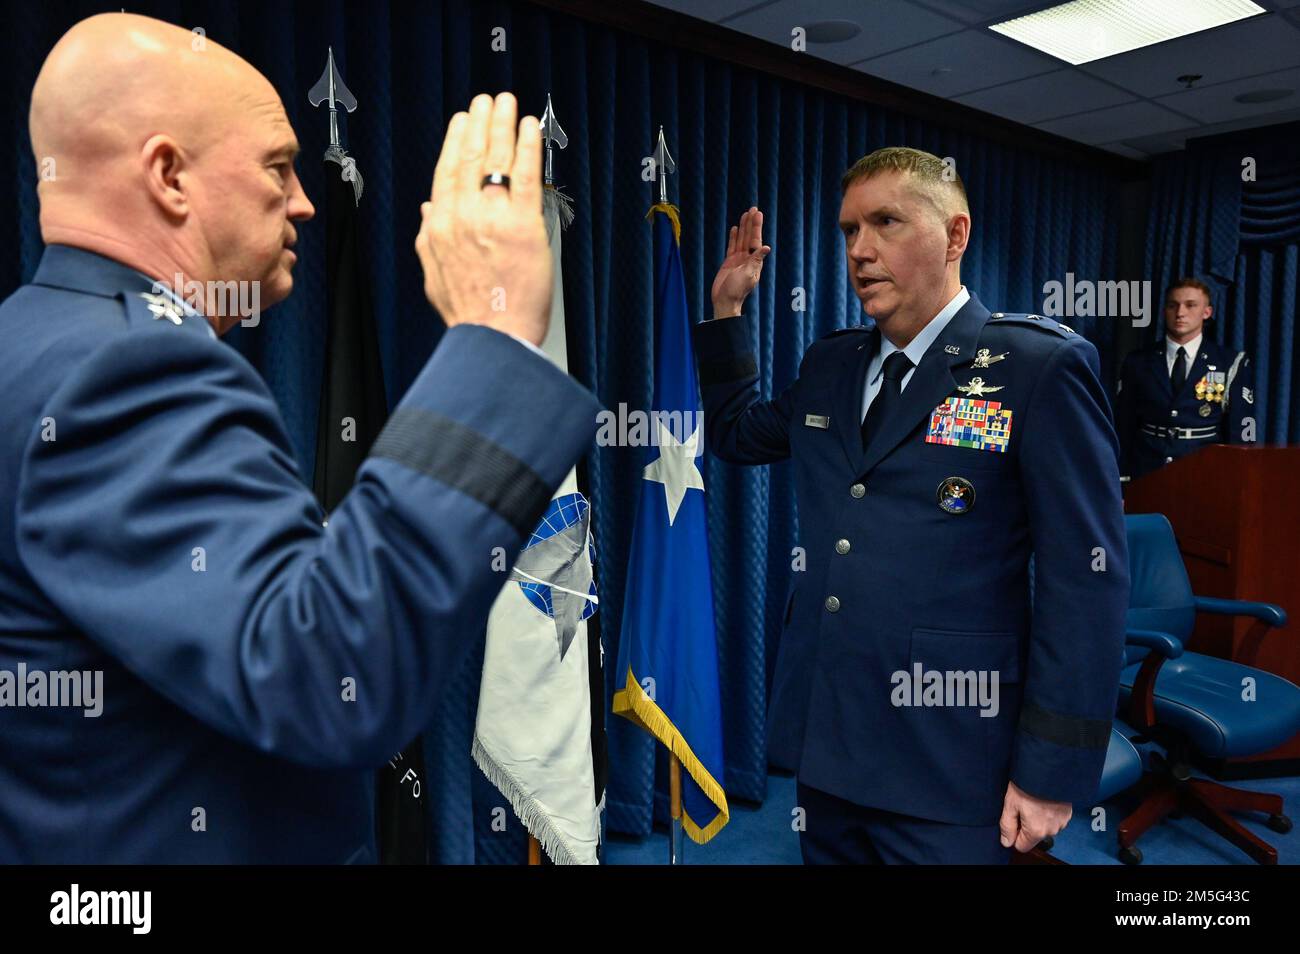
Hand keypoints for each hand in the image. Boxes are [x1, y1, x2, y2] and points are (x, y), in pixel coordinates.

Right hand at [415, 92, 551, 346]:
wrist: (494, 339)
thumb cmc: (469, 316)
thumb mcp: (434, 276)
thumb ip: (430, 239)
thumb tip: (427, 211)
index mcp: (440, 227)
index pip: (446, 172)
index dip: (455, 142)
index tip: (462, 122)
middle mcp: (463, 216)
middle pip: (470, 158)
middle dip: (480, 124)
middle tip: (488, 101)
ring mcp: (493, 218)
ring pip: (496, 160)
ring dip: (503, 126)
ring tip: (509, 104)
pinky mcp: (524, 226)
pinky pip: (526, 177)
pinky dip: (529, 149)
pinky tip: (532, 129)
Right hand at [710, 206, 769, 317]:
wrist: (725, 301)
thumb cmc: (737, 291)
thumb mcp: (748, 275)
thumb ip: (756, 260)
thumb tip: (767, 247)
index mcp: (754, 261)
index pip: (756, 240)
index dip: (756, 227)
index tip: (757, 214)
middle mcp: (748, 258)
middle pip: (749, 237)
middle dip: (751, 223)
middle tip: (754, 208)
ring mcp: (738, 260)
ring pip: (741, 239)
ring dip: (743, 227)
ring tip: (745, 214)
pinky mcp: (729, 262)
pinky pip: (732, 246)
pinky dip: (734, 237)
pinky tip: (735, 228)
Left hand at [998, 781, 1072, 852]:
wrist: (1049, 768)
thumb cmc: (1029, 783)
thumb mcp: (1010, 803)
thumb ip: (1007, 826)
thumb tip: (1006, 842)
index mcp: (1036, 831)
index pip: (1022, 846)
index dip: (1014, 834)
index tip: (1013, 819)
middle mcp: (1051, 830)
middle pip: (1033, 836)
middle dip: (1026, 825)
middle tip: (1022, 805)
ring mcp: (1062, 822)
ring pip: (1044, 828)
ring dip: (1038, 818)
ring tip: (1034, 800)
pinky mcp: (1068, 814)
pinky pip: (1054, 820)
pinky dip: (1048, 813)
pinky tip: (1044, 799)